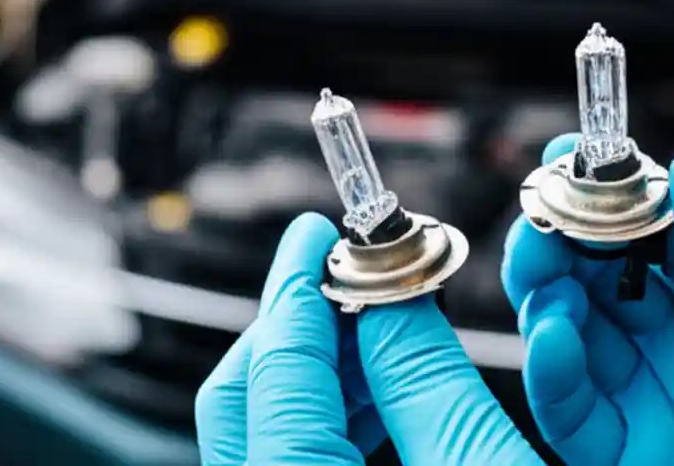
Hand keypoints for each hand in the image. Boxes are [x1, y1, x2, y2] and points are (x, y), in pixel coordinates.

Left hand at [197, 212, 544, 464]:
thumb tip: (396, 298)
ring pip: (260, 427)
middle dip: (298, 321)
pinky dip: (324, 416)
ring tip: (379, 323)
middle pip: (243, 395)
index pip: (276, 367)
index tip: (315, 230)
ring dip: (317, 368)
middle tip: (346, 270)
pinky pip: (285, 456)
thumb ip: (430, 380)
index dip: (300, 284)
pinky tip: (377, 391)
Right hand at [503, 134, 673, 465]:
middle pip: (591, 271)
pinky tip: (556, 341)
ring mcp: (657, 395)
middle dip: (556, 232)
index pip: (650, 222)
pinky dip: (550, 374)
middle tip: (542, 211)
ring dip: (544, 293)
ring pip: (567, 331)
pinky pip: (575, 414)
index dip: (606, 185)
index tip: (573, 153)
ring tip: (548, 272)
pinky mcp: (639, 455)